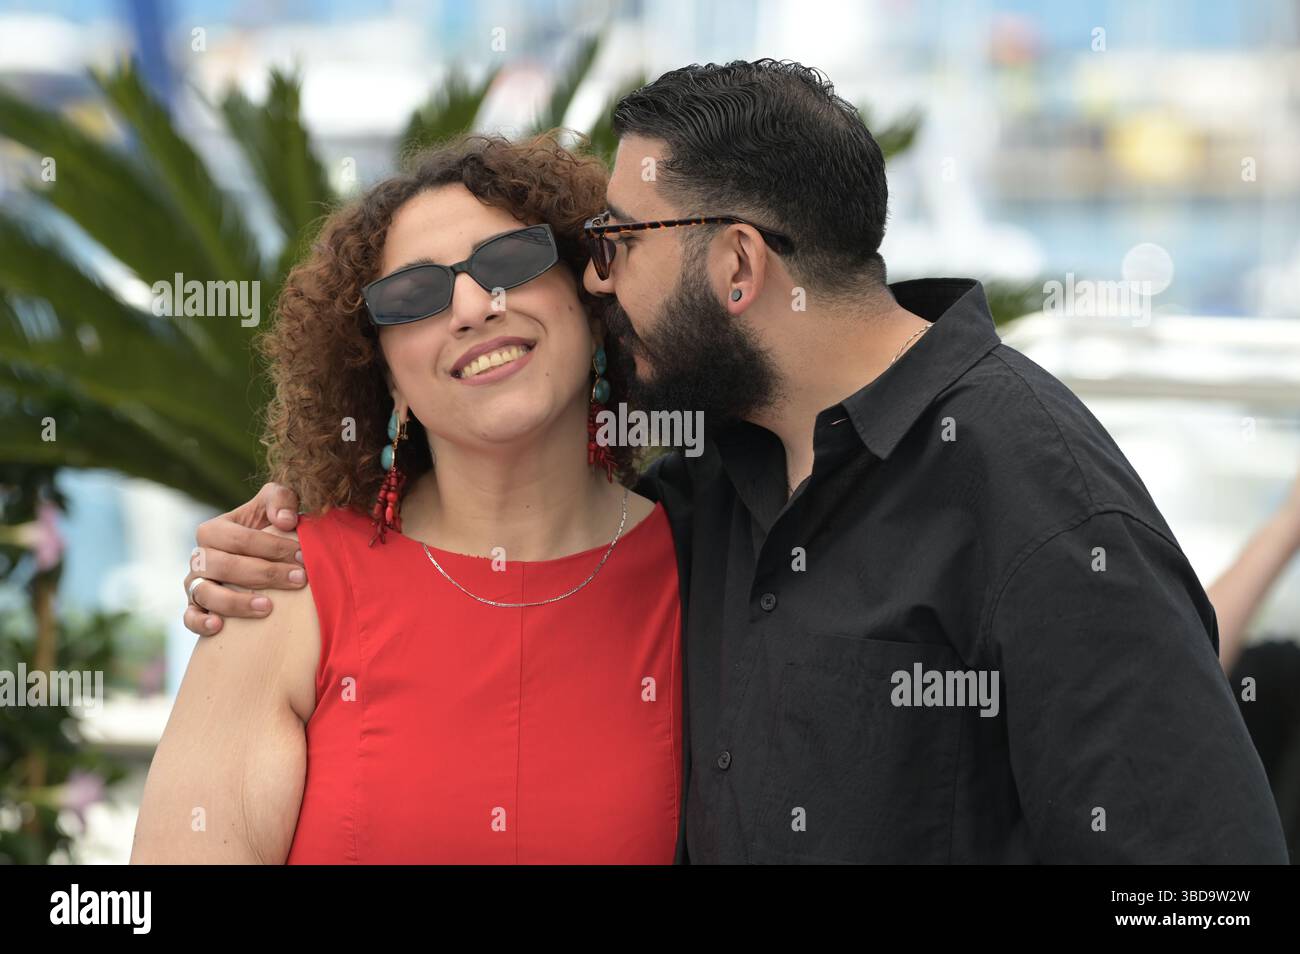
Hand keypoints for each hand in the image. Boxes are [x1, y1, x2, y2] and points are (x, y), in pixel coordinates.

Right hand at [183, 481, 304, 635]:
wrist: (262, 558)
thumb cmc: (269, 528)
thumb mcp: (275, 504)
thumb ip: (280, 500)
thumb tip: (285, 521)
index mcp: (213, 530)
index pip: (239, 539)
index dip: (273, 547)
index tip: (303, 556)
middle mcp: (200, 557)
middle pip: (225, 566)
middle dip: (265, 573)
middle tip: (299, 579)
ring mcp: (195, 583)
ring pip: (205, 593)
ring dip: (235, 602)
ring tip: (267, 607)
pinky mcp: (196, 607)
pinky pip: (189, 617)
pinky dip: (199, 622)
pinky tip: (219, 627)